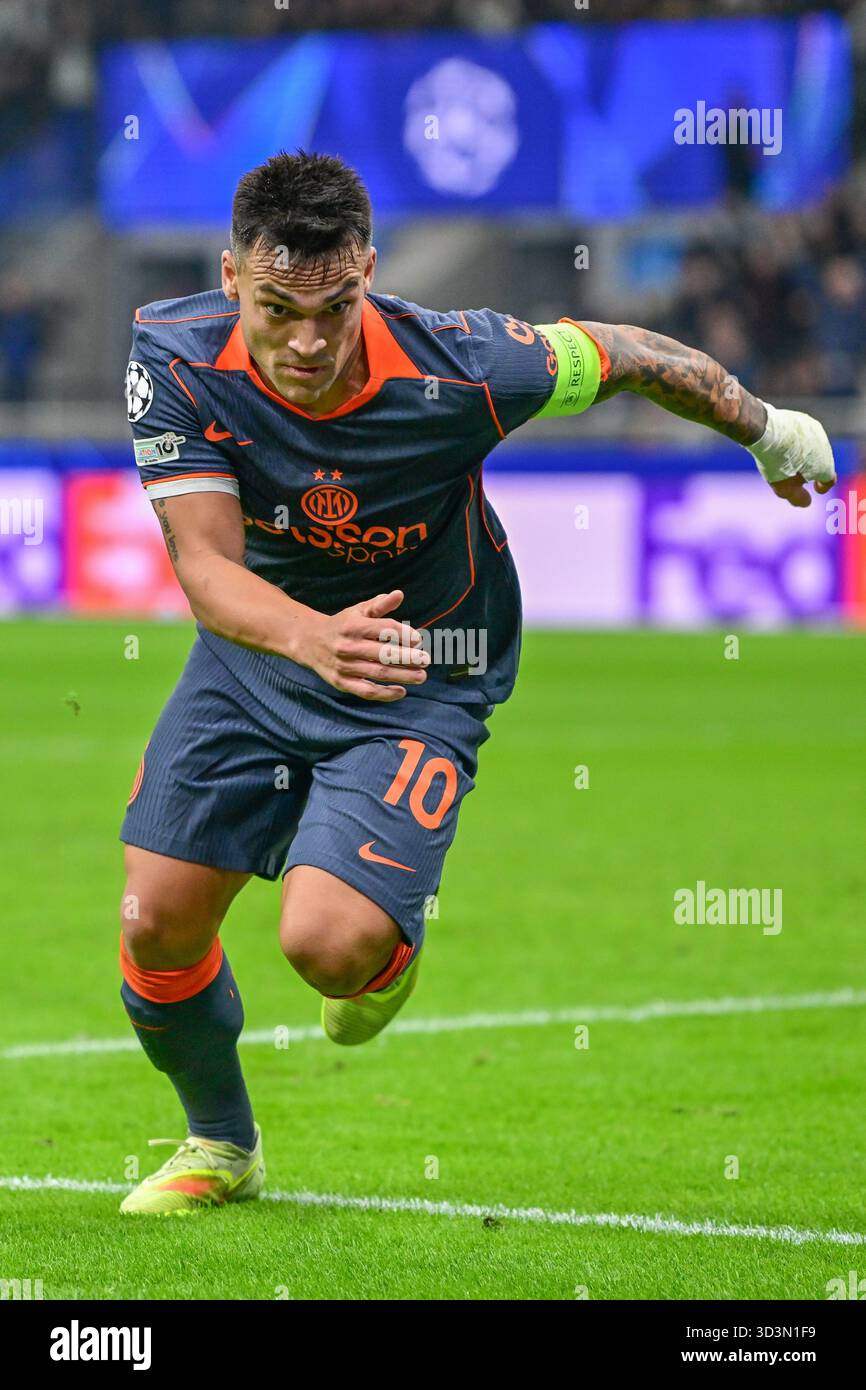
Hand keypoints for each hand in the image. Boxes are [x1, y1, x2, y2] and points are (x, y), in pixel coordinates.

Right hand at [298, 589, 428, 701]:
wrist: (309, 642)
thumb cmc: (342, 625)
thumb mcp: (358, 611)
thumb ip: (379, 604)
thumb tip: (399, 594)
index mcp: (353, 626)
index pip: (384, 629)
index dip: (403, 634)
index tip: (419, 639)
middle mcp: (348, 646)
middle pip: (384, 653)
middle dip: (407, 657)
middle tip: (426, 660)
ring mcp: (344, 666)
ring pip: (378, 673)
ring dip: (402, 675)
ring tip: (421, 676)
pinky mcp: (342, 682)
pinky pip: (366, 691)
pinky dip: (385, 694)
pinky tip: (402, 691)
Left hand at [749, 404, 836, 508]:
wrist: (767, 431)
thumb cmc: (777, 463)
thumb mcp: (785, 488)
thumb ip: (798, 498)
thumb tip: (806, 502)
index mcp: (825, 466)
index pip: (829, 479)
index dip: (823, 486)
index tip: (816, 489)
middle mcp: (825, 448)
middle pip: (822, 462)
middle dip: (812, 470)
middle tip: (796, 475)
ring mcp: (816, 432)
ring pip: (813, 447)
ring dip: (804, 454)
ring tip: (787, 459)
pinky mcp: (804, 420)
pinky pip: (803, 434)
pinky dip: (797, 441)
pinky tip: (783, 444)